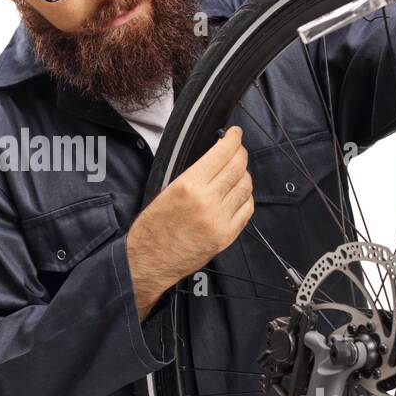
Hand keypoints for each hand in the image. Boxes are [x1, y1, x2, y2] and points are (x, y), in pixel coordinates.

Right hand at [126, 126, 253, 319]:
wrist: (148, 260)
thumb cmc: (152, 227)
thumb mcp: (166, 190)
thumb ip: (193, 174)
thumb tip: (214, 158)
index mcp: (188, 186)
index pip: (222, 154)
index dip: (233, 140)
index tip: (235, 134)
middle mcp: (207, 201)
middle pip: (238, 168)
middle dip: (241, 153)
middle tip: (239, 149)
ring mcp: (220, 220)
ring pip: (246, 187)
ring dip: (244, 175)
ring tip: (238, 172)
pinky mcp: (226, 236)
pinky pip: (247, 210)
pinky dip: (246, 198)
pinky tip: (239, 194)